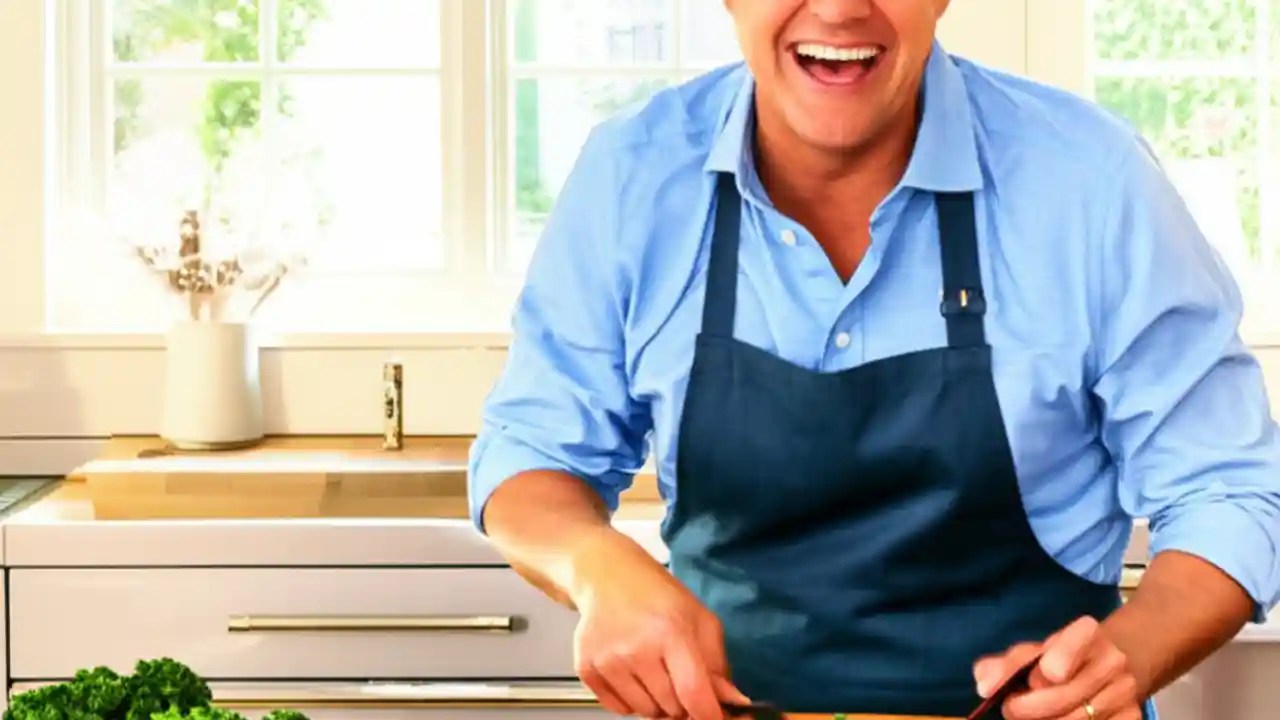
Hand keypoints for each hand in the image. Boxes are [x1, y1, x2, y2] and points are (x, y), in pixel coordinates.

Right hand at [570, 538, 749, 718]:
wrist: (607, 576)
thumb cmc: (659, 596)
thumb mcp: (700, 619)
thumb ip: (718, 664)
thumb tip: (733, 704)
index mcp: (671, 632)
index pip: (693, 694)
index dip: (708, 715)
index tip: (714, 717)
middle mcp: (636, 650)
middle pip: (671, 709)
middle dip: (682, 702)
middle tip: (679, 677)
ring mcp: (608, 661)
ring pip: (645, 712)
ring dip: (657, 702)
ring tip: (654, 671)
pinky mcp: (586, 669)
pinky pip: (619, 709)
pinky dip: (631, 700)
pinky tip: (632, 672)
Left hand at [973, 617, 1142, 719]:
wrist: (1114, 664)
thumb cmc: (1063, 657)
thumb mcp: (1035, 651)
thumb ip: (1007, 664)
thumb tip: (985, 685)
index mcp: (1087, 633)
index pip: (1069, 647)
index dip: (1049, 666)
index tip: (1033, 679)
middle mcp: (1112, 660)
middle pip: (1061, 696)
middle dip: (1026, 708)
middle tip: (1011, 709)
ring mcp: (1125, 692)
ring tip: (1030, 716)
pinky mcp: (1132, 717)